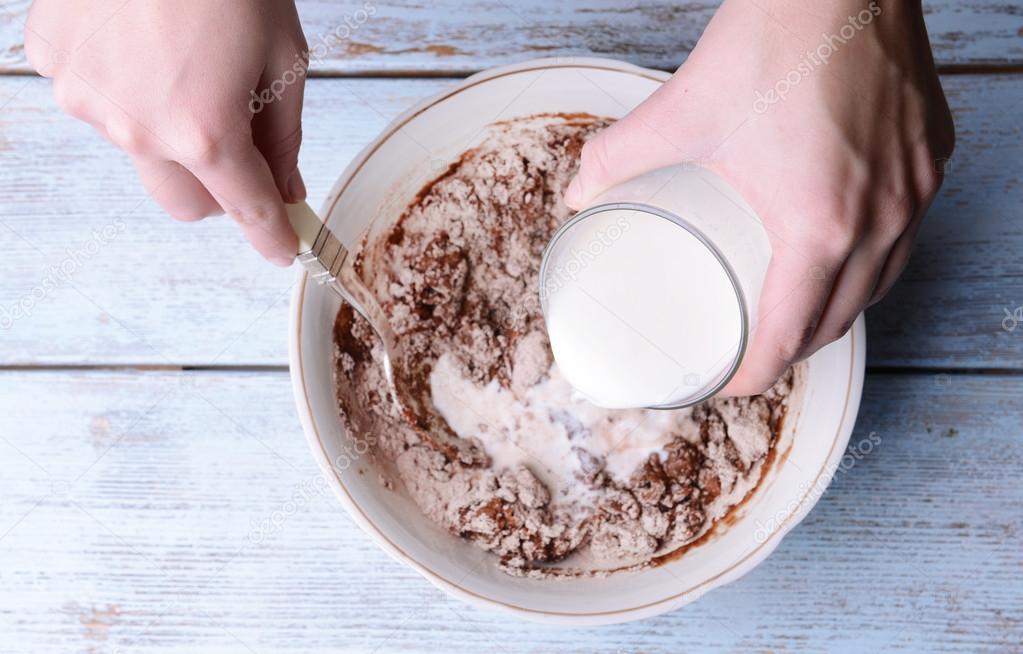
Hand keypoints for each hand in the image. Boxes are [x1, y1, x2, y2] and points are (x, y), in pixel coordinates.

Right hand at [25, 0, 308, 264]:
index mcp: (205, 131)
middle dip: (218, 188)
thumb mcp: (284, 58)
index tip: (281, 248)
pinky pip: (99, 99)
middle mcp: (139, 130)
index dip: (270, 235)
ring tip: (185, 59)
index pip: (247, 210)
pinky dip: (126, 84)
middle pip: (186, 204)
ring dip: (169, 128)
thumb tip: (285, 188)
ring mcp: (87, 99)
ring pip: (141, 150)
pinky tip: (142, 39)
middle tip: (239, 144)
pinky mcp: (55, 63)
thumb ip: (283, 136)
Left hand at [564, 0, 953, 393]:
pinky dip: (874, 256)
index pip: (789, 334)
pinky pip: (906, 231)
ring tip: (796, 310)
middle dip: (793, 348)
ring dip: (838, 309)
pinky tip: (843, 244)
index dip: (754, 374)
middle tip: (752, 349)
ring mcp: (915, 188)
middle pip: (840, 320)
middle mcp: (881, 218)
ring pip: (883, 281)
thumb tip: (581, 191)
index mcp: (820, 226)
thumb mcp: (680, 111)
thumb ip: (618, 157)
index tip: (728, 382)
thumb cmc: (774, 41)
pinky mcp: (933, 155)